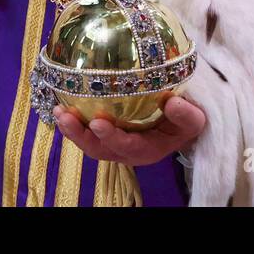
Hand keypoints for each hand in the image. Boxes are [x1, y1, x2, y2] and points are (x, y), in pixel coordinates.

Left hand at [52, 95, 205, 166]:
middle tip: (65, 116)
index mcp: (148, 150)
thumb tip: (171, 103)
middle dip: (80, 135)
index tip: (98, 122)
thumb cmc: (186, 120)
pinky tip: (63, 103)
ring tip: (58, 111)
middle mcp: (127, 150)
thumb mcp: (195, 119)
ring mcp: (114, 143)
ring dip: (72, 129)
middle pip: (99, 149)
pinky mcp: (107, 132)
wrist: (182, 123)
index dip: (111, 137)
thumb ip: (186, 115)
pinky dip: (74, 120)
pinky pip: (87, 131)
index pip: (127, 147)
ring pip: (89, 142)